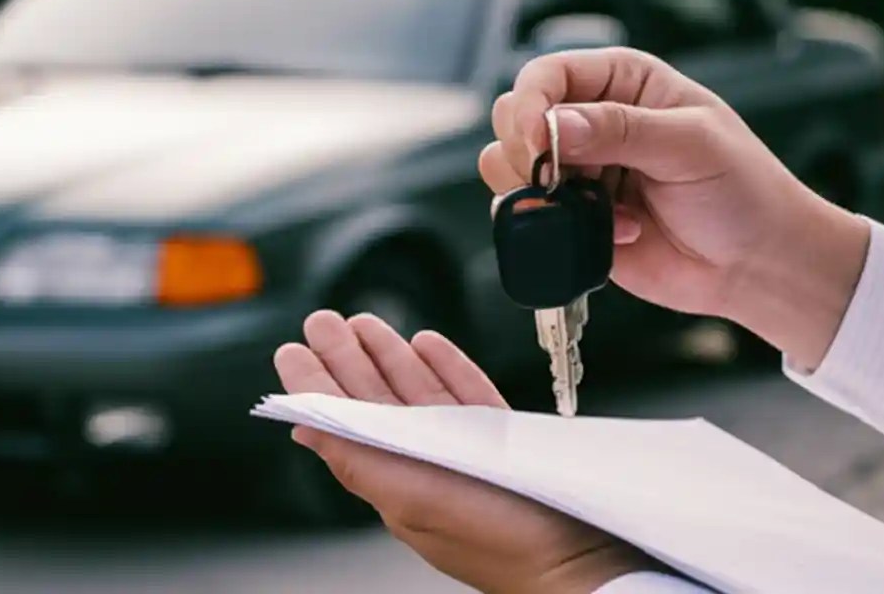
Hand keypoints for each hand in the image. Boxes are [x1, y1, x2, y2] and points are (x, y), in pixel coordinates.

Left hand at [275, 310, 656, 593]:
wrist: (589, 564)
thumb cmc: (504, 542)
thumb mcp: (414, 497)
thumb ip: (356, 456)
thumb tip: (302, 428)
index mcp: (397, 480)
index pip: (346, 422)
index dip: (319, 383)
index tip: (294, 349)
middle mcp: (428, 465)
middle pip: (378, 400)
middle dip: (347, 357)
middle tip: (323, 321)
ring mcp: (469, 454)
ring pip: (420, 393)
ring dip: (390, 354)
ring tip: (366, 321)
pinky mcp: (508, 445)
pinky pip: (470, 397)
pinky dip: (448, 367)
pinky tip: (429, 343)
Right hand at [479, 48, 868, 369]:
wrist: (755, 264)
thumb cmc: (741, 191)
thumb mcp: (690, 144)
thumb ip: (620, 129)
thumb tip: (551, 125)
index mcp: (621, 82)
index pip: (545, 75)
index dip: (530, 105)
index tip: (538, 142)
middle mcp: (590, 121)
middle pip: (514, 117)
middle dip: (527, 151)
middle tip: (567, 178)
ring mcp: (577, 172)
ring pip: (506, 166)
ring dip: (543, 193)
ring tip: (602, 208)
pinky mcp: (570, 218)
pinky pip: (523, 214)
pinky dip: (553, 227)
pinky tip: (611, 233)